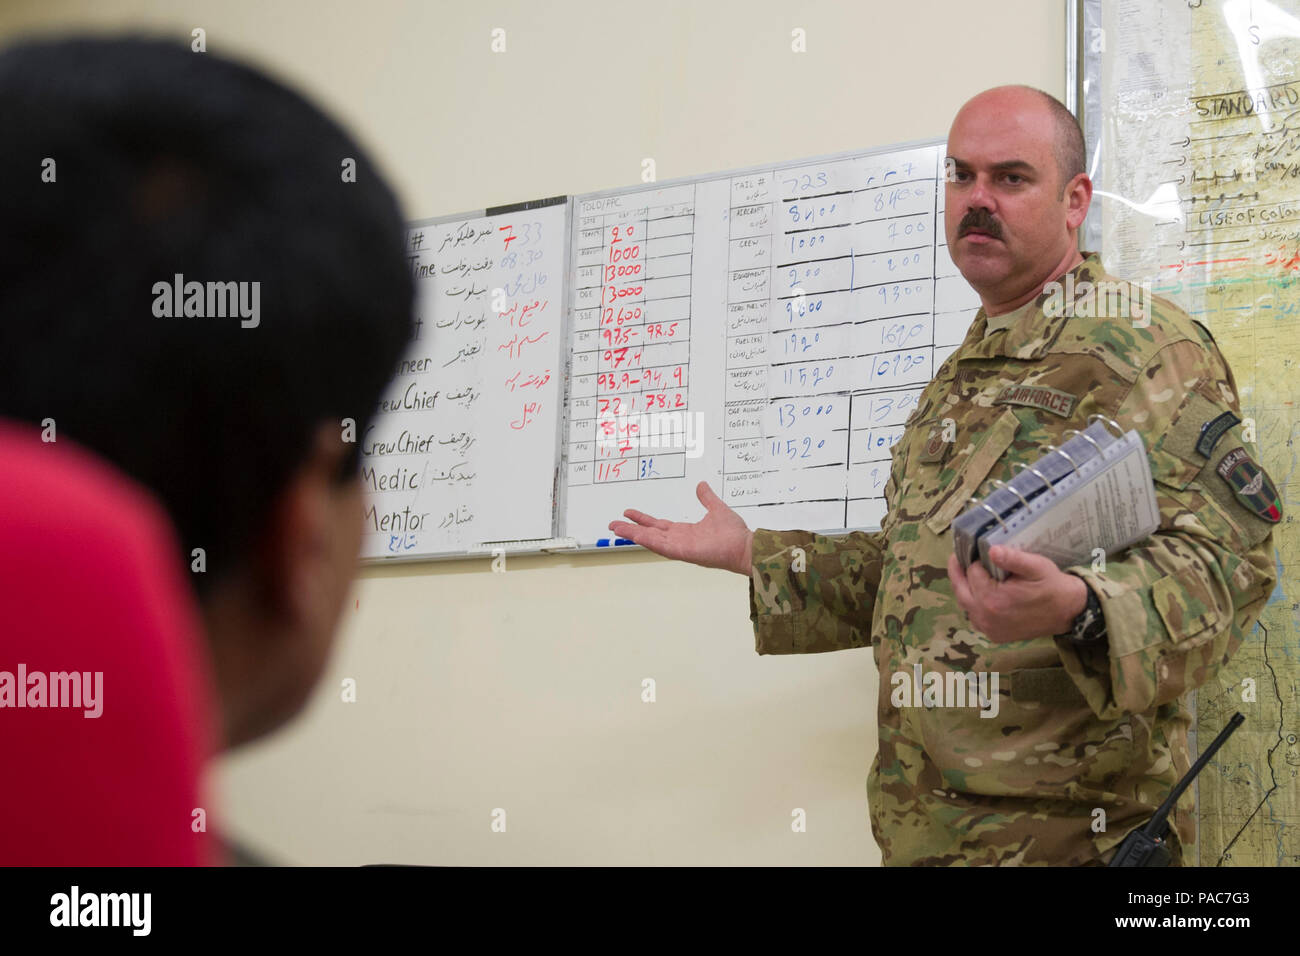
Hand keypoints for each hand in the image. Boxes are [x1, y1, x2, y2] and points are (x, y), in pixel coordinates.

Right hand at [608, 481, 753, 574]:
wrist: (745, 546)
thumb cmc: (734, 533)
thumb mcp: (716, 508)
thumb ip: (707, 497)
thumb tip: (701, 485)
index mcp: (685, 532)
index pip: (658, 525)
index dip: (643, 520)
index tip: (628, 513)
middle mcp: (679, 540)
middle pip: (649, 534)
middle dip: (631, 529)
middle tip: (612, 524)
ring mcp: (680, 547)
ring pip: (651, 540)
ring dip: (633, 535)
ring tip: (617, 529)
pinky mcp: (684, 552)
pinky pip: (662, 546)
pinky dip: (648, 541)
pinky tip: (635, 535)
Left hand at [947, 545, 1087, 643]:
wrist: (1068, 612)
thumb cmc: (1052, 585)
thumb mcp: (1036, 566)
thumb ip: (1013, 558)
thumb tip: (992, 550)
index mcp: (992, 599)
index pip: (971, 573)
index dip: (974, 560)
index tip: (977, 551)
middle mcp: (986, 617)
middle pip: (960, 589)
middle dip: (958, 572)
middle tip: (958, 557)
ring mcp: (988, 629)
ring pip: (965, 604)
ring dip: (965, 588)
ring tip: (968, 573)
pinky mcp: (994, 636)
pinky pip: (975, 617)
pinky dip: (974, 603)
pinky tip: (980, 592)